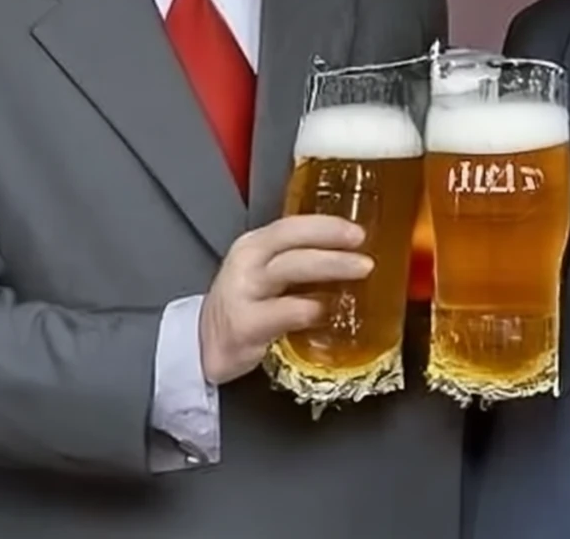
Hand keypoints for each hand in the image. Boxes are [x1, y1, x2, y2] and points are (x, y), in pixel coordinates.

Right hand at [198, 214, 372, 384]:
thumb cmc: (244, 304)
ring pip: (290, 271)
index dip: (327, 225)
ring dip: (330, 267)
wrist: (203, 343)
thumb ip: (297, 260)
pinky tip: (326, 311)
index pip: (291, 225)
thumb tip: (350, 255)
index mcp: (255, 245)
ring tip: (360, 271)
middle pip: (293, 244)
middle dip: (334, 244)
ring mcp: (243, 292)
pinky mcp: (244, 325)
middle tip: (365, 252)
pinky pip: (283, 312)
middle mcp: (247, 263)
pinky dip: (309, 309)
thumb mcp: (264, 272)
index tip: (358, 232)